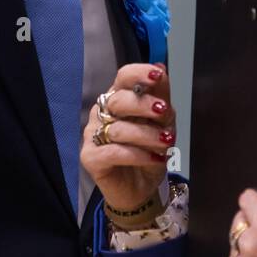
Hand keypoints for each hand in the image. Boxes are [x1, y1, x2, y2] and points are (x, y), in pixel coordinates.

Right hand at [81, 63, 174, 216]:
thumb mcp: (163, 124)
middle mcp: (103, 113)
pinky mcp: (89, 158)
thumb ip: (161, 98)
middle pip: (118, 99)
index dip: (138, 73)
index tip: (157, 75)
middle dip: (143, 105)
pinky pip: (114, 151)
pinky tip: (154, 158)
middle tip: (164, 113)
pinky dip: (138, 154)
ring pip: (119, 128)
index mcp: (119, 98)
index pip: (123, 76)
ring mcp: (93, 135)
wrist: (141, 189)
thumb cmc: (148, 151)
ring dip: (147, 135)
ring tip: (167, 143)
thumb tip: (161, 67)